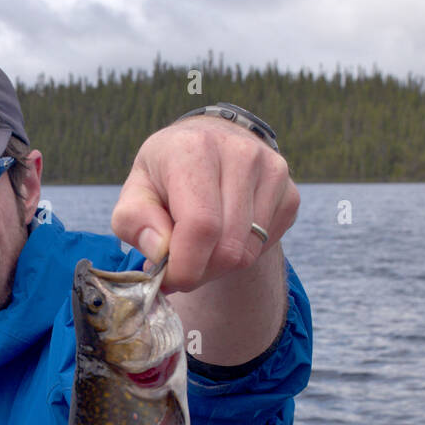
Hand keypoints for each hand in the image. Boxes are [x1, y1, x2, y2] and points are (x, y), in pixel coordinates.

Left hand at [111, 116, 299, 291]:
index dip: (185, 267)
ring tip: (199, 250)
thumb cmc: (165, 175)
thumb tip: (160, 252)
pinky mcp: (290, 192)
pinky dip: (241, 255)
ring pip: (248, 254)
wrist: (209, 144)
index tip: (167, 279)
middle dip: (199, 272)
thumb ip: (134, 222)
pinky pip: (265, 247)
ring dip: (218, 267)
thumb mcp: (135, 192)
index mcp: (194, 149)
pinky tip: (224, 235)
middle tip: (180, 268)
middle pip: (227, 248)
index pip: (201, 226)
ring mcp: (271, 171)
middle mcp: (240, 153)